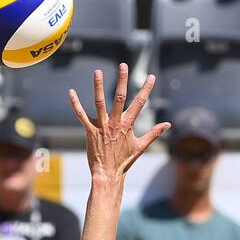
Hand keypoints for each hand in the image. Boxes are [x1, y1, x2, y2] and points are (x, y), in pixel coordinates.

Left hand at [69, 65, 169, 183]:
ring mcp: (102, 126)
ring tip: (97, 72)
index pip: (140, 104)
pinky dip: (75, 104)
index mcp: (128, 125)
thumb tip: (168, 124)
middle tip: (123, 65)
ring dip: (98, 87)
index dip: (146, 90)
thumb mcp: (141, 147)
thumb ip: (154, 133)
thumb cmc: (125, 161)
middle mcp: (115, 123)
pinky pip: (81, 115)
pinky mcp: (90, 131)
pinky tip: (71, 92)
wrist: (108, 174)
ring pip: (100, 103)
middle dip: (122, 80)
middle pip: (119, 98)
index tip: (151, 77)